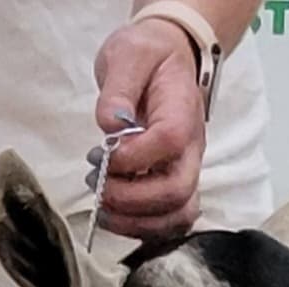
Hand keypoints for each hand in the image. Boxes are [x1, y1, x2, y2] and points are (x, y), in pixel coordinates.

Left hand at [91, 19, 208, 240]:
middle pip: (176, 192)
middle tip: (97, 185)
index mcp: (182, 112)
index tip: (102, 153)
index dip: (132, 157)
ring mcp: (185, 170)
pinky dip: (139, 229)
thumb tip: (110, 122)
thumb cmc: (149, 58)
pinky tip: (113, 215)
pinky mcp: (173, 186)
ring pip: (176, 216)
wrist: (168, 61)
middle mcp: (191, 148)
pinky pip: (167, 223)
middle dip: (129, 200)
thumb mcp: (129, 55)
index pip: (168, 142)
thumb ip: (119, 86)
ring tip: (101, 206)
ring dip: (134, 222)